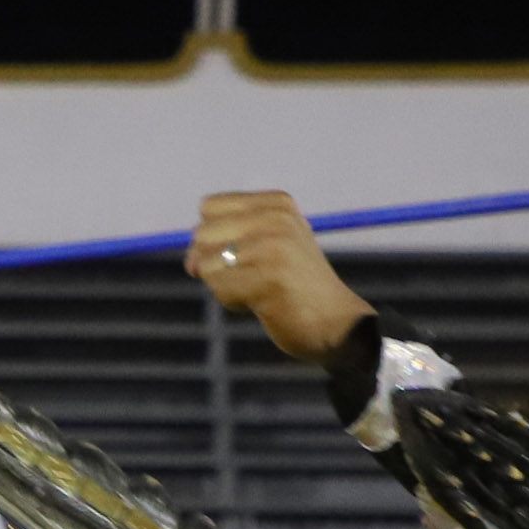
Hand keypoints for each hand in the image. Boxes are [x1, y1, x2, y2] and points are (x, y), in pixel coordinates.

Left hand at [184, 190, 373, 365]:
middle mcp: (275, 218)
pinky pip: (219, 289)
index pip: (208, 207)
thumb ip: (223, 241)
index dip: (214, 237)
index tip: (246, 254)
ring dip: (226, 286)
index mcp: (276, 204)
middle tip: (256, 277)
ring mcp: (272, 246)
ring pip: (207, 265)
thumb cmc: (294, 288)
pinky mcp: (268, 277)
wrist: (338, 325)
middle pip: (202, 235)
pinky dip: (234, 302)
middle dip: (216, 264)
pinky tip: (264, 304)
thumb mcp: (264, 249)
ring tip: (262, 290)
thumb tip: (190, 262)